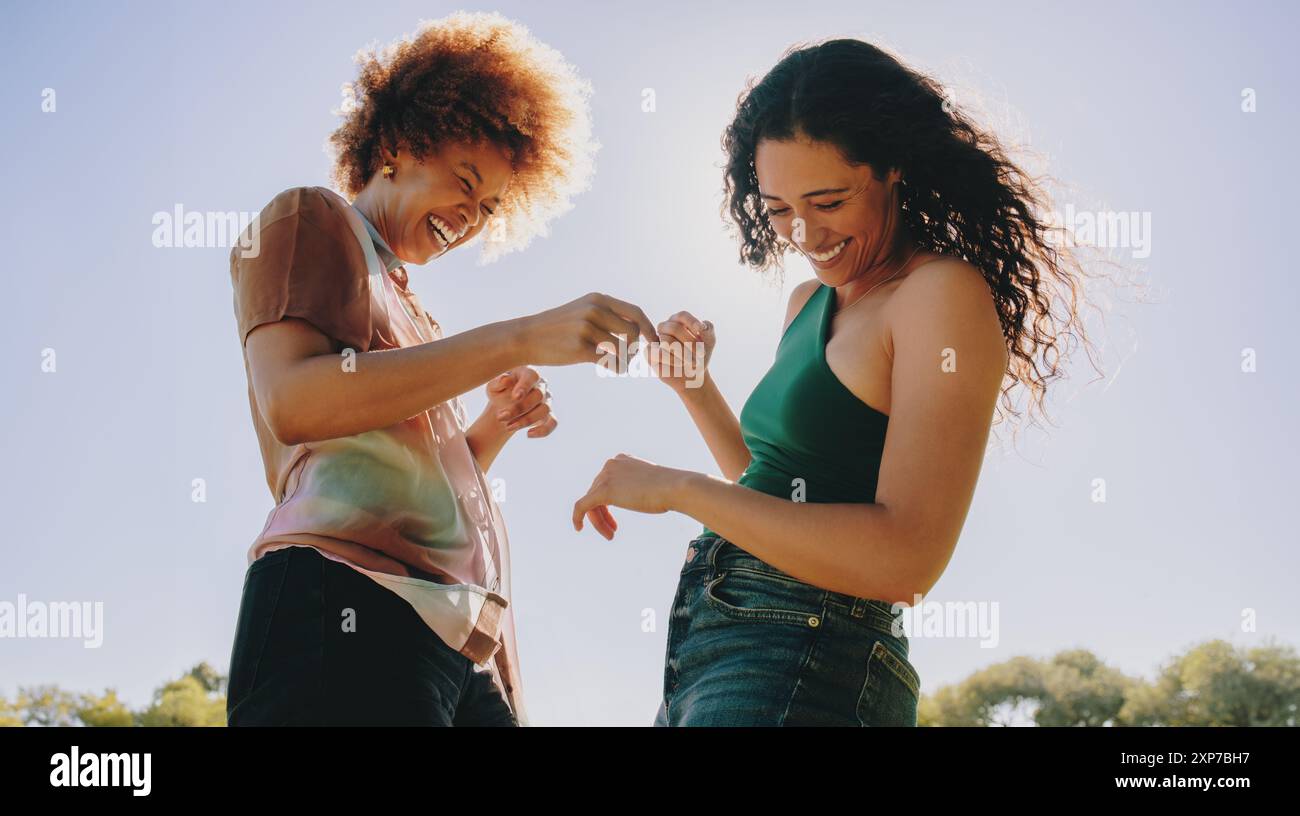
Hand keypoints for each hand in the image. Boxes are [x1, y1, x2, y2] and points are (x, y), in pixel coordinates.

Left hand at [485, 366, 555, 437]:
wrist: (504, 404)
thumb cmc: (500, 390)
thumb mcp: (493, 386)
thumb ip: (498, 382)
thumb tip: (505, 379)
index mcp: (528, 373)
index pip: (532, 376)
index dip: (525, 386)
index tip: (515, 397)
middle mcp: (541, 385)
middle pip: (538, 396)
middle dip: (519, 409)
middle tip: (500, 417)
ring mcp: (547, 400)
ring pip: (544, 410)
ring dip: (526, 420)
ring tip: (508, 426)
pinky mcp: (548, 415)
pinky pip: (552, 422)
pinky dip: (543, 430)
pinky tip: (528, 434)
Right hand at [518, 292, 658, 369]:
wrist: (527, 337)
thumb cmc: (558, 327)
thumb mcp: (582, 310)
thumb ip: (606, 314)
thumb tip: (636, 326)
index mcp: (598, 299)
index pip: (635, 312)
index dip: (648, 328)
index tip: (653, 341)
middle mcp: (594, 310)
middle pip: (632, 331)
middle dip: (635, 347)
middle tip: (628, 356)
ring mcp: (586, 328)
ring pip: (623, 348)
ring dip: (626, 360)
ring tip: (620, 364)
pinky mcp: (579, 348)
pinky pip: (609, 361)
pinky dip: (616, 368)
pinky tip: (612, 369)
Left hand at [571, 453, 689, 539]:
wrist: (675, 487)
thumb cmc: (670, 490)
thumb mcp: (650, 484)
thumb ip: (637, 487)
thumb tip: (634, 496)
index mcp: (622, 461)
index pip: (606, 483)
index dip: (607, 504)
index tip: (615, 521)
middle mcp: (611, 464)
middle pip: (596, 492)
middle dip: (603, 514)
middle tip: (612, 532)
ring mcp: (606, 476)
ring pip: (591, 502)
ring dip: (599, 521)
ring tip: (610, 535)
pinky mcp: (603, 490)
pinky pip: (582, 505)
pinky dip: (578, 517)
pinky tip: (578, 527)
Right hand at [647, 311, 714, 394]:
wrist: (692, 376)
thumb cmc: (699, 356)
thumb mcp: (709, 342)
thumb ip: (708, 330)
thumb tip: (703, 325)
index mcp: (678, 321)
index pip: (682, 316)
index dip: (692, 322)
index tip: (701, 330)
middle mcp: (666, 327)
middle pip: (675, 328)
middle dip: (690, 342)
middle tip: (700, 354)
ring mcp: (656, 340)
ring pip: (667, 341)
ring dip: (683, 353)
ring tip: (692, 362)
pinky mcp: (650, 353)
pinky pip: (659, 353)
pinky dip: (672, 359)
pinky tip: (679, 364)